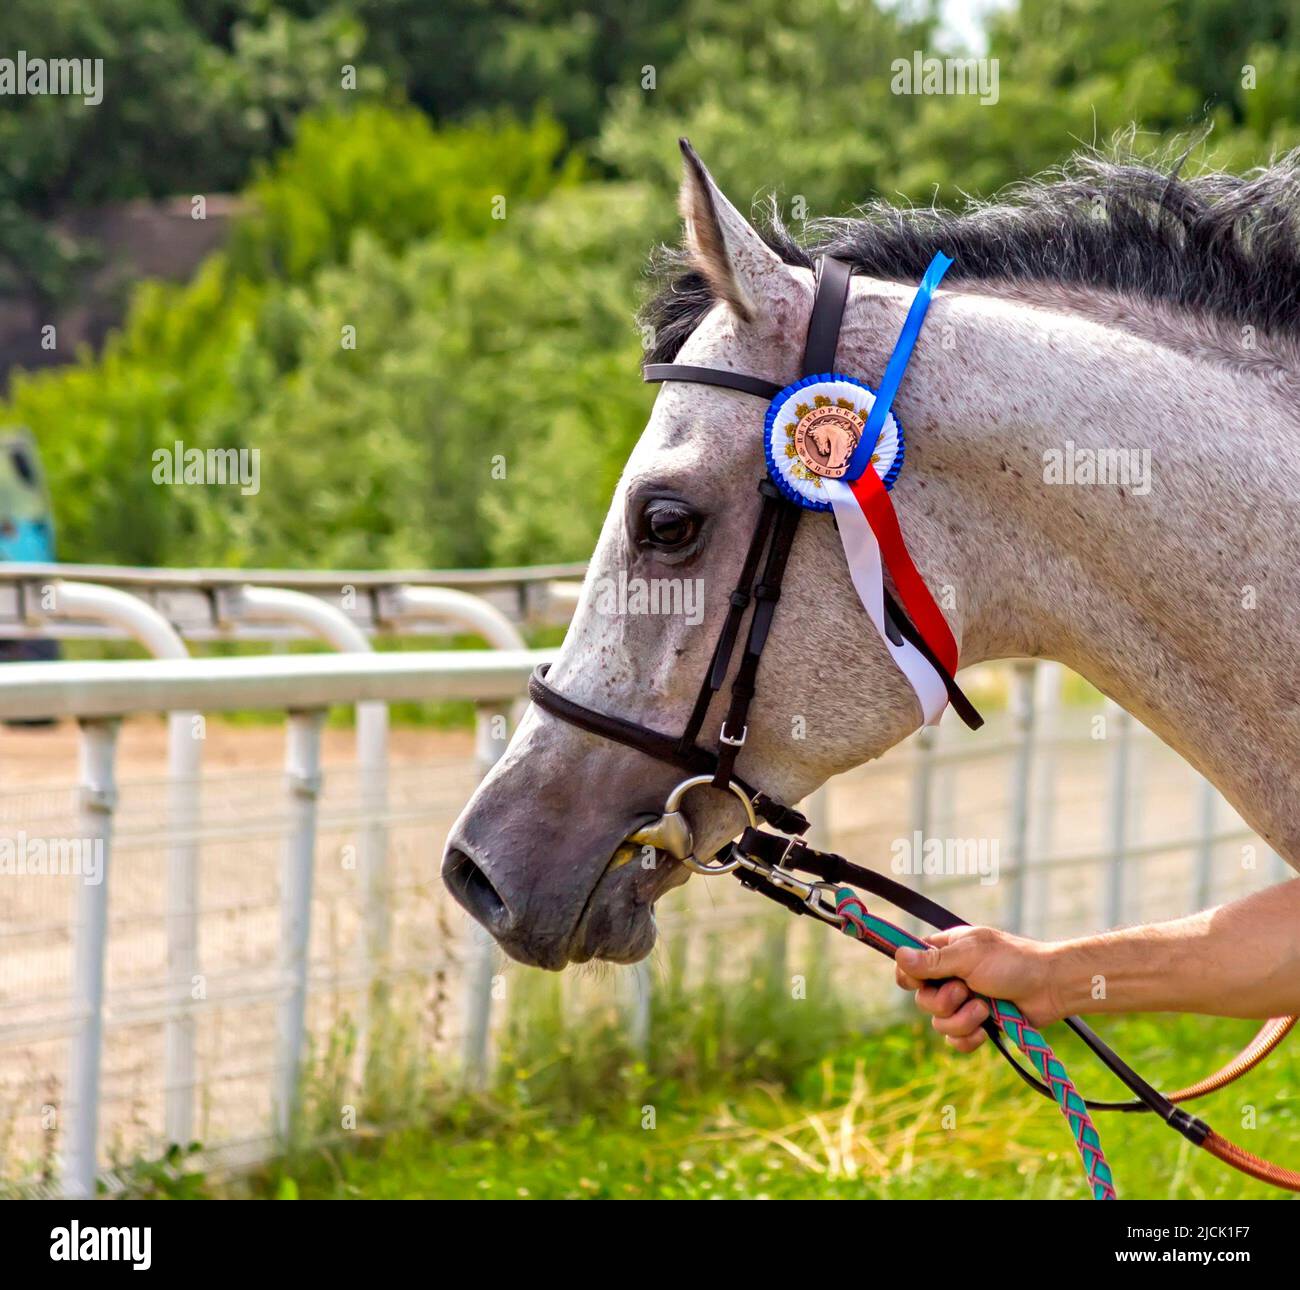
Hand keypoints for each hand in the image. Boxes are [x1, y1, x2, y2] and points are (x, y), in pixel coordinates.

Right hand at [894, 926, 1062, 1052]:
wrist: (1050, 988)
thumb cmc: (1012, 962)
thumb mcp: (968, 956)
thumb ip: (932, 961)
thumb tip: (898, 955)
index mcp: (945, 952)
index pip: (909, 966)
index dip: (910, 976)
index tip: (920, 980)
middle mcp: (950, 977)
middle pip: (921, 999)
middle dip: (943, 1002)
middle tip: (965, 991)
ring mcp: (964, 1002)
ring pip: (938, 1023)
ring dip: (961, 1020)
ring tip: (985, 1009)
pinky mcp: (978, 1025)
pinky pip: (956, 1041)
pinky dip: (969, 1038)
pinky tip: (986, 1030)